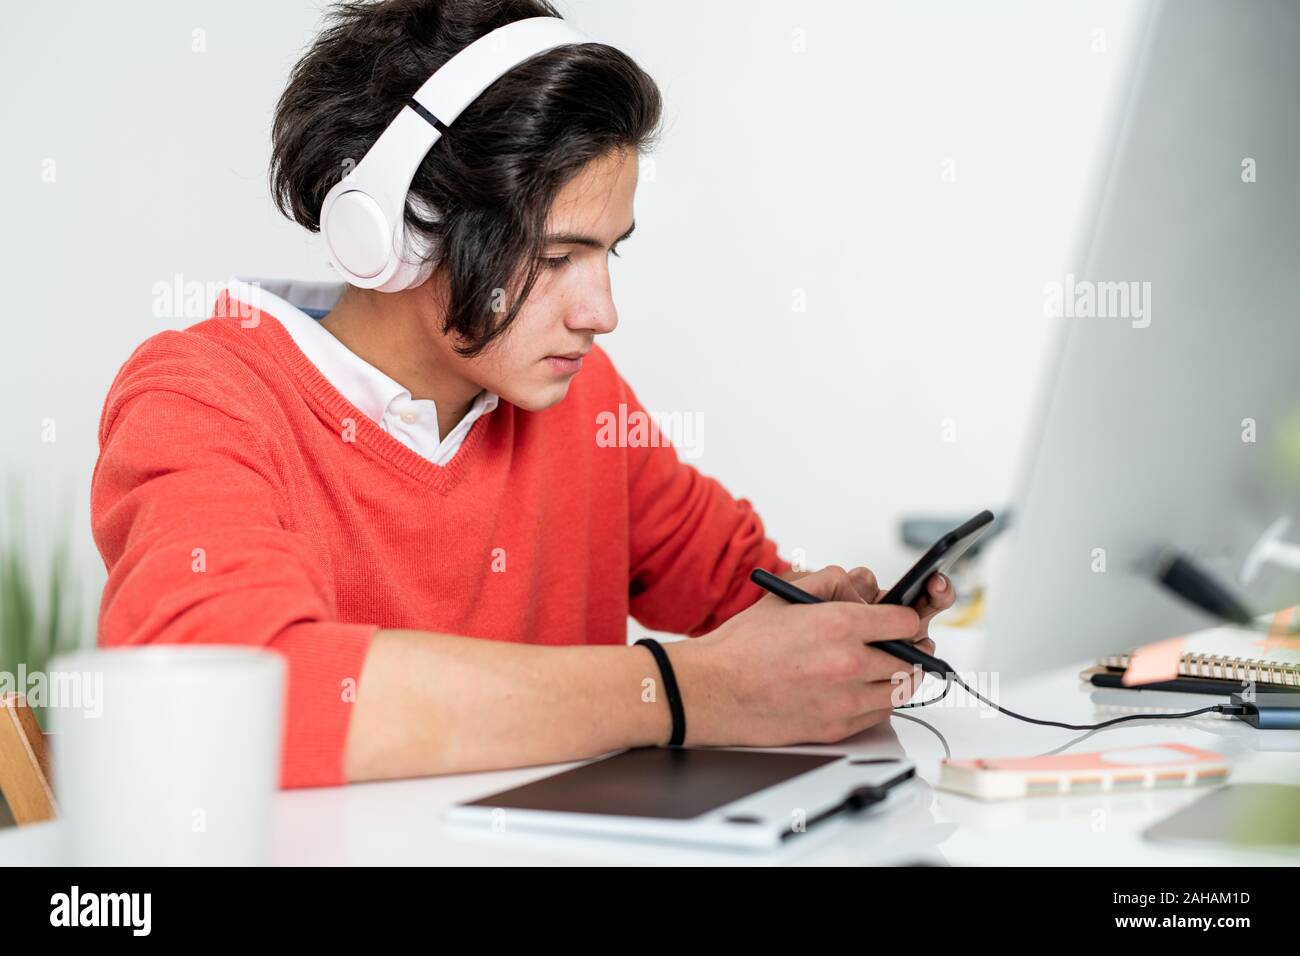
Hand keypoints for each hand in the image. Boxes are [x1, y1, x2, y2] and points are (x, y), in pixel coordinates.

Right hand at [669, 565, 928, 747]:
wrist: (714, 690)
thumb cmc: (742, 647)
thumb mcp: (784, 596)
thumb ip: (827, 582)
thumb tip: (856, 584)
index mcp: (838, 625)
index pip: (903, 623)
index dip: (904, 619)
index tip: (901, 621)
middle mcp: (848, 663)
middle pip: (909, 659)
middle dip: (907, 649)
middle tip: (899, 646)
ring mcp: (844, 699)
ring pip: (900, 690)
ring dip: (898, 677)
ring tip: (884, 668)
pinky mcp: (837, 727)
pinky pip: (879, 715)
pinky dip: (879, 702)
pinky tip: (864, 690)